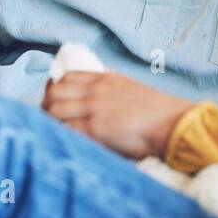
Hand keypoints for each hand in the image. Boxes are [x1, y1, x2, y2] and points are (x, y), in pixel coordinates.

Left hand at [42, 71, 194, 158]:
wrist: (171, 124)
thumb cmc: (156, 110)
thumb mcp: (129, 86)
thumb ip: (108, 85)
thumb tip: (93, 85)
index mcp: (103, 78)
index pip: (66, 76)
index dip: (53, 86)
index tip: (51, 97)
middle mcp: (94, 91)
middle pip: (54, 92)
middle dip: (45, 104)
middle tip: (47, 117)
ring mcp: (92, 110)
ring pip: (54, 111)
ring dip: (48, 121)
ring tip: (50, 131)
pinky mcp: (94, 131)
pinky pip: (64, 130)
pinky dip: (58, 134)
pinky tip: (60, 141)